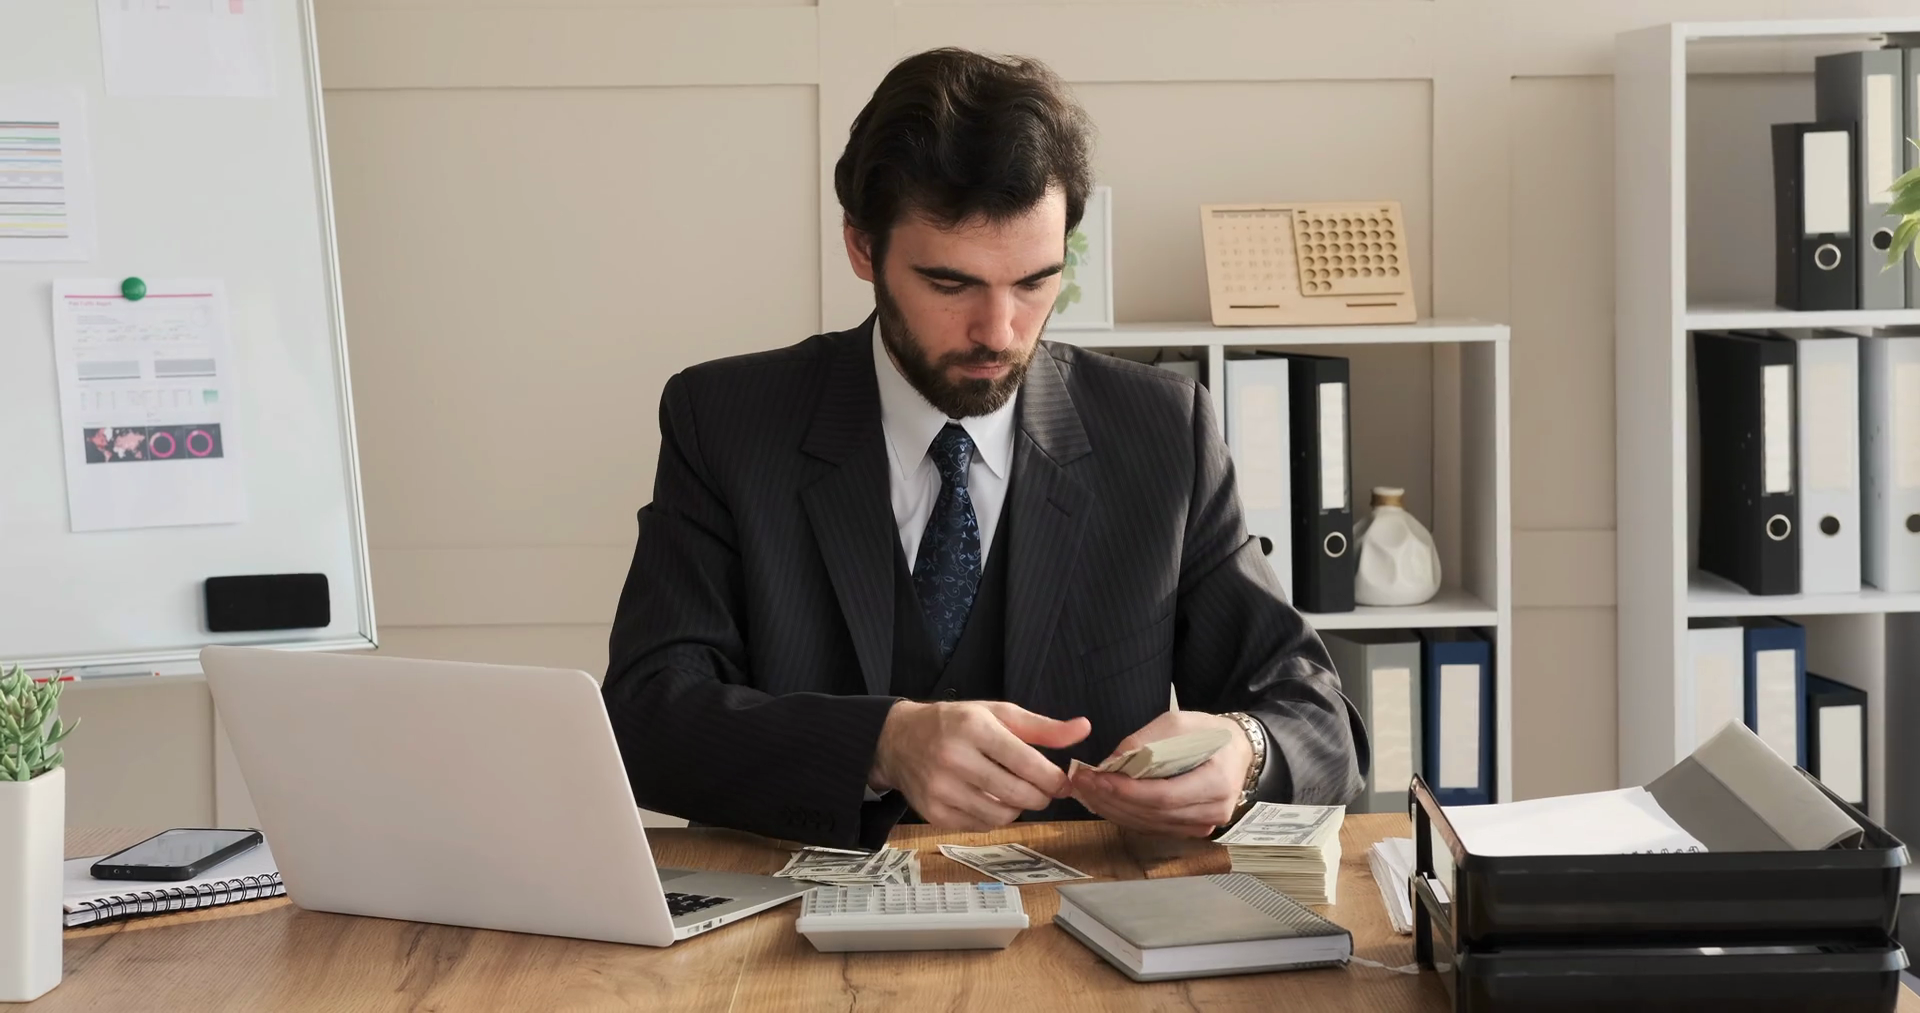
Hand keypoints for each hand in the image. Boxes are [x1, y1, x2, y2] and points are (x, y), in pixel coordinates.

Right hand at [868, 700, 1090, 831]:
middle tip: (1041, 789)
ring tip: (1012, 792)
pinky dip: (993, 817)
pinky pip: (981, 826)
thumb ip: (1042, 726)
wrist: (898, 740)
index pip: (1028, 763)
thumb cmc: (955, 723)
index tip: (1062, 782)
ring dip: (1017, 809)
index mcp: (975, 728)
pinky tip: (987, 799)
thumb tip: (1084, 728)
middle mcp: (955, 758)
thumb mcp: (997, 713)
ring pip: (1002, 816)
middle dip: (1040, 796)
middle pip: (1019, 794)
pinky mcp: (934, 813)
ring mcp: (941, 789)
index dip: (1054, 779)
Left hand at [1070, 711, 1252, 837]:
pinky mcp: (1191, 829)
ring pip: (1150, 825)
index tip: (1099, 777)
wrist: (1237, 750)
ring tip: (1087, 791)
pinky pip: (1153, 827)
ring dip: (1114, 809)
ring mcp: (1204, 825)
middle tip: (1083, 783)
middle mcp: (1214, 811)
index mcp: (1217, 782)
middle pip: (1153, 814)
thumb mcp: (1179, 722)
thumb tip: (1112, 761)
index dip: (1128, 790)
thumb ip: (1146, 741)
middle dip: (1113, 799)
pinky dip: (1126, 815)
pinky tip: (1106, 802)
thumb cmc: (1211, 733)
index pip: (1165, 796)